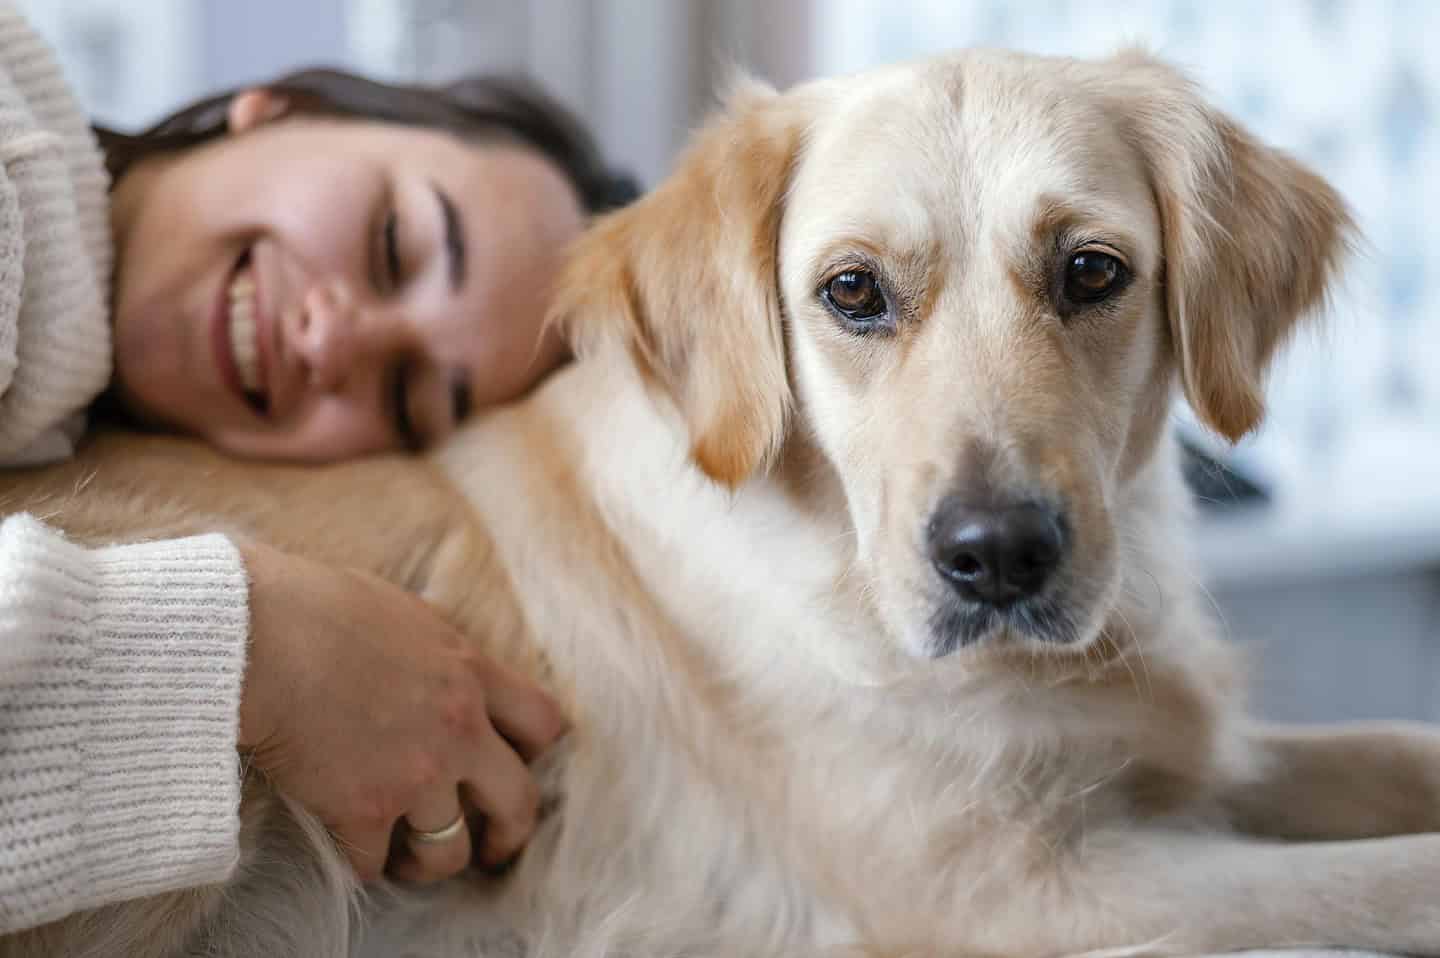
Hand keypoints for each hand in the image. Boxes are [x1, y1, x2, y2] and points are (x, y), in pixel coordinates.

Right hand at [234, 540, 566, 883]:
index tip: (514, 765)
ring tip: (411, 859)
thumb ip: (432, 649)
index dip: (533, 751)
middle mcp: (458, 728)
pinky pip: (375, 863)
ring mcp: (416, 774)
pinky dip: (364, 863)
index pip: (542, 721)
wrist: (256, 634)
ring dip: (432, 861)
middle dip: (508, 833)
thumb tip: (429, 660)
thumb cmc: (312, 605)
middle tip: (491, 847)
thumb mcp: (402, 611)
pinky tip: (352, 852)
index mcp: (470, 671)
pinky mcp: (364, 810)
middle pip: (518, 801)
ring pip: (450, 850)